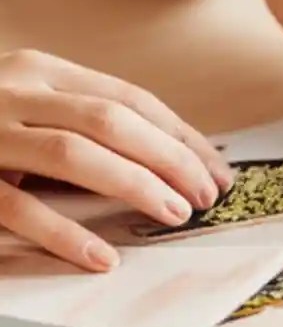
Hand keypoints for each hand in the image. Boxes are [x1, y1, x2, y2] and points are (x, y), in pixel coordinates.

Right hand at [0, 50, 232, 270]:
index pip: (130, 100)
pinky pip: (16, 206)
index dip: (181, 137)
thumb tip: (168, 159)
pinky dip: (64, 232)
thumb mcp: (26, 106)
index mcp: (38, 71)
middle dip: (170, 159)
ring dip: (133, 185)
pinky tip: (102, 255)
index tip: (217, 171)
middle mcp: (12, 91)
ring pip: (74, 154)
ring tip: (174, 213)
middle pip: (113, 121)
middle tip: (206, 195)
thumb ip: (81, 121)